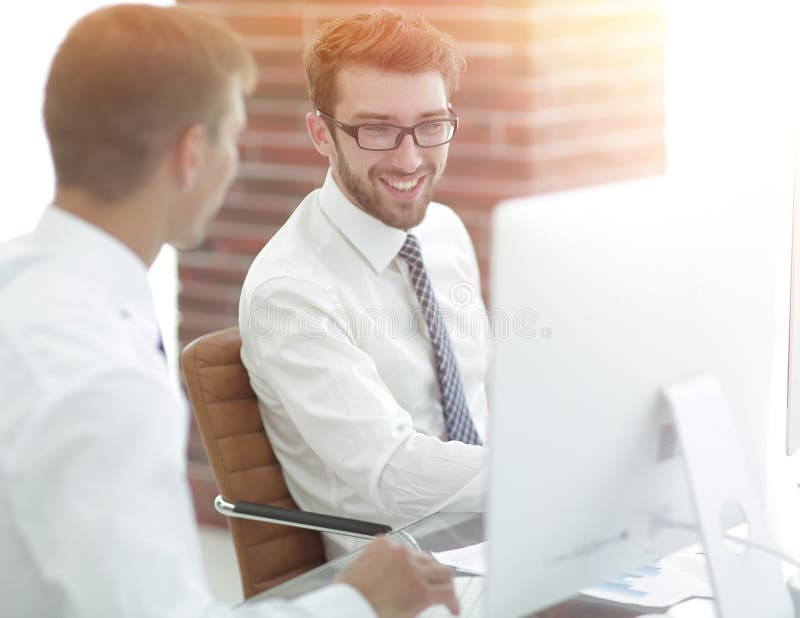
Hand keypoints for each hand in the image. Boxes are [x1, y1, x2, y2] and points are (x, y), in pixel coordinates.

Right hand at [335, 536, 458, 617]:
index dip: (415, 565)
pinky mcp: (422, 591)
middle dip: (431, 573)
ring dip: (445, 584)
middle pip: (427, 560)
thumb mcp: (353, 569)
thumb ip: (369, 563)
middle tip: (435, 584)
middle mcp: (401, 553)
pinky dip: (452, 601)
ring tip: (447, 595)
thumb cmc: (347, 596)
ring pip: (442, 573)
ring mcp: (413, 570)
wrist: (348, 606)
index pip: (407, 551)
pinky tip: (453, 609)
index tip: (416, 574)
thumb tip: (373, 573)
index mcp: (384, 545)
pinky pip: (446, 593)